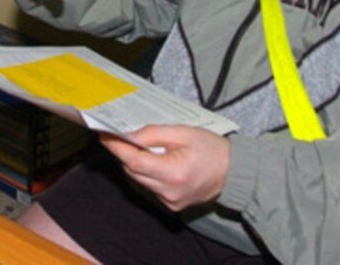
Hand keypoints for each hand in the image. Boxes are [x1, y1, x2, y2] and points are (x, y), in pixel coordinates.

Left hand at [101, 125, 231, 211]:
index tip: (105, 136)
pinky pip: (150, 187)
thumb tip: (128, 136)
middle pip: (133, 172)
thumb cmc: (211, 149)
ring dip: (136, 163)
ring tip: (143, 147)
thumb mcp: (182, 133)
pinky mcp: (171, 205)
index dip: (117, 148)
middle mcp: (169, 192)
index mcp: (173, 173)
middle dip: (125, 154)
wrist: (233, 172)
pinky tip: (156, 161)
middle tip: (121, 136)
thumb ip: (153, 134)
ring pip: (139, 180)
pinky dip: (147, 173)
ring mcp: (170, 202)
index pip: (134, 161)